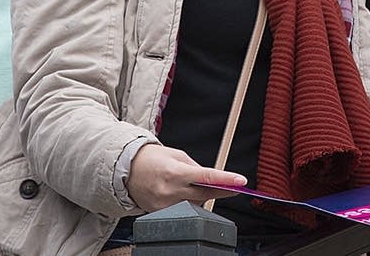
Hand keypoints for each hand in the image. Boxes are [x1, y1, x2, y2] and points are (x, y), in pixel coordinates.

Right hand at [126, 142, 248, 211]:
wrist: (127, 170)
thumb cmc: (153, 159)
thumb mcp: (177, 155)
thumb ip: (197, 168)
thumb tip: (214, 179)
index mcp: (175, 172)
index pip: (206, 178)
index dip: (226, 181)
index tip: (241, 182)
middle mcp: (169, 190)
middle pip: (205, 194)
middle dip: (220, 190)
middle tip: (232, 185)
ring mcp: (164, 204)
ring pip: (195, 204)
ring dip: (202, 195)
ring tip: (192, 184)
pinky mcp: (160, 213)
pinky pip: (183, 210)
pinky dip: (188, 202)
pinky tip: (182, 193)